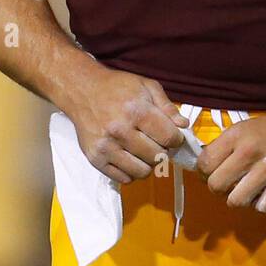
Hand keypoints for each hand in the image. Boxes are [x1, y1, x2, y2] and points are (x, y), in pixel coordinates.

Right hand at [60, 63, 186, 184]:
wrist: (81, 90)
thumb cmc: (116, 87)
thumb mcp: (146, 86)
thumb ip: (167, 106)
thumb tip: (183, 125)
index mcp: (135, 110)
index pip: (169, 138)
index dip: (176, 139)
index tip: (173, 136)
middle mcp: (119, 131)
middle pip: (157, 157)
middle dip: (163, 151)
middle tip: (156, 142)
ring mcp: (106, 147)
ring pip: (142, 172)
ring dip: (148, 164)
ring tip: (143, 150)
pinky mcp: (95, 159)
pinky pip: (124, 179)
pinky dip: (131, 171)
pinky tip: (130, 157)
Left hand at [196, 110, 265, 212]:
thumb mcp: (241, 130)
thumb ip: (221, 148)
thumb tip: (201, 170)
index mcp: (236, 136)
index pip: (204, 163)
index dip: (203, 173)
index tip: (210, 174)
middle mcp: (250, 152)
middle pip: (216, 185)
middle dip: (218, 189)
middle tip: (228, 184)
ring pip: (236, 200)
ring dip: (239, 199)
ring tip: (246, 190)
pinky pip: (262, 207)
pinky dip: (260, 205)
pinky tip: (263, 193)